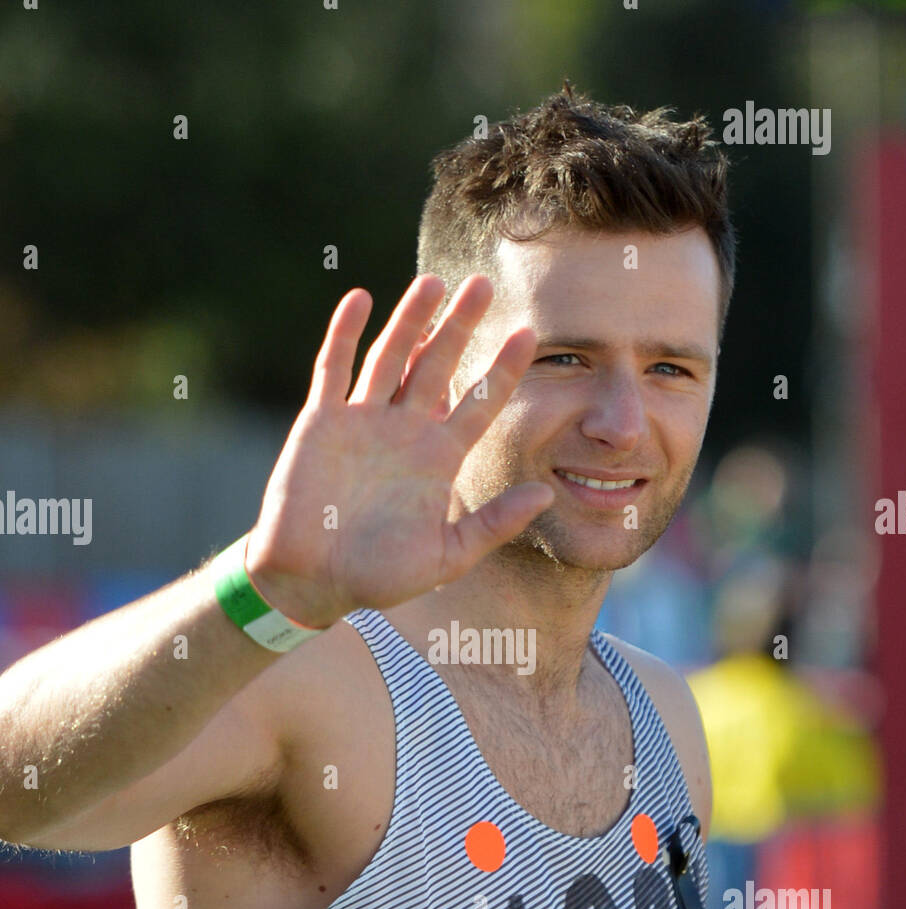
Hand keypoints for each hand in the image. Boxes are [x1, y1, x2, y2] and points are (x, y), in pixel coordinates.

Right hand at [244, 274, 552, 627]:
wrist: (311, 582)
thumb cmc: (379, 577)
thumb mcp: (448, 556)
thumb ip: (495, 524)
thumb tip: (547, 494)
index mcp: (438, 459)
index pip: (478, 403)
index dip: (502, 369)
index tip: (529, 335)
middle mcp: (404, 431)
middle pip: (438, 365)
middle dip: (460, 325)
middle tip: (485, 285)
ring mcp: (362, 421)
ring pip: (391, 357)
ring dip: (410, 319)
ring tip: (434, 281)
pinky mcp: (321, 422)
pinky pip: (334, 369)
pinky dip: (344, 334)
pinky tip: (361, 298)